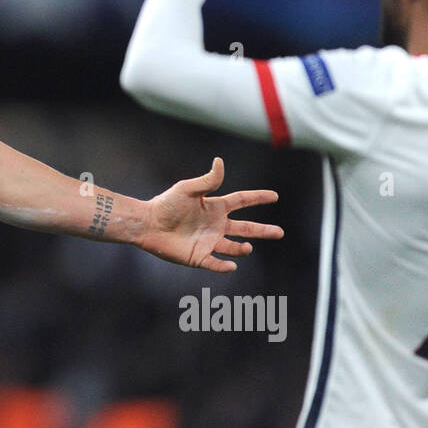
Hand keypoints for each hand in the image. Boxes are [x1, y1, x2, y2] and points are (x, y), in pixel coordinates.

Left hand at [139, 157, 282, 271]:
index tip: (275, 196)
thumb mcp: (187, 189)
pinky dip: (224, 266)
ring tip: (247, 247)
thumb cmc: (166, 204)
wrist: (147, 224)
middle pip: (245, 228)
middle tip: (280, 232)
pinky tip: (232, 265)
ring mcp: (208, 241)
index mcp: (214, 207)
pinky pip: (215, 264)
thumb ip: (207, 180)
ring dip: (242, 248)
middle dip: (263, 230)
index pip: (241, 201)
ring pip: (233, 247)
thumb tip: (220, 161)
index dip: (258, 197)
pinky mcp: (198, 256)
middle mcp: (215, 225)